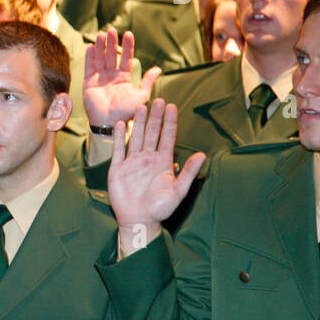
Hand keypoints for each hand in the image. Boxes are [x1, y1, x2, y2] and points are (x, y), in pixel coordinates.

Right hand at [82, 28, 160, 125]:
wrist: (110, 121)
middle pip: (111, 55)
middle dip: (111, 43)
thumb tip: (158, 69)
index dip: (127, 46)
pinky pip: (89, 67)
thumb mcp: (141, 95)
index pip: (126, 58)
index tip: (128, 34)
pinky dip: (89, 56)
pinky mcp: (88, 83)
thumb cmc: (127, 111)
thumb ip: (147, 81)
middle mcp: (111, 76)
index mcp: (124, 78)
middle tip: (112, 30)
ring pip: (100, 58)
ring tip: (102, 34)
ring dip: (101, 46)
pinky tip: (91, 46)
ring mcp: (99, 78)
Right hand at [108, 98, 204, 248]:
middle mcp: (148, 159)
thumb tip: (201, 155)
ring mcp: (132, 162)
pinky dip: (119, 137)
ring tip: (140, 107)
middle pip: (152, 133)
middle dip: (155, 117)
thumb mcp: (178, 192)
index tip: (172, 107)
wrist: (138, 219)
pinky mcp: (118, 168)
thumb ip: (188, 173)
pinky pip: (118, 149)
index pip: (167, 138)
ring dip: (138, 123)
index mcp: (163, 162)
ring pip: (136, 137)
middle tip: (158, 100)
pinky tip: (120, 124)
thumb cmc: (160, 208)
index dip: (170, 122)